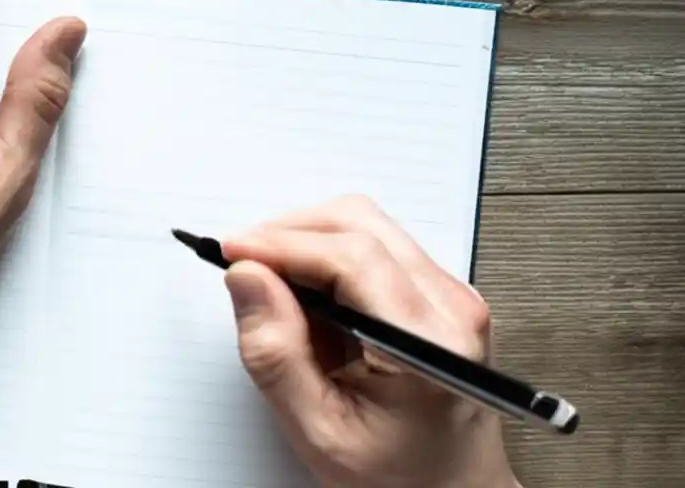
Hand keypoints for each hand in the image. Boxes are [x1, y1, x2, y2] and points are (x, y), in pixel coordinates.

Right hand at [222, 196, 518, 487]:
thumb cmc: (402, 480)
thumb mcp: (321, 431)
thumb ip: (277, 355)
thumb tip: (247, 279)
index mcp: (429, 344)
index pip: (351, 256)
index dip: (282, 243)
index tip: (233, 252)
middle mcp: (451, 308)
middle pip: (360, 223)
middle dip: (290, 232)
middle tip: (244, 263)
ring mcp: (451, 297)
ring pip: (367, 227)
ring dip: (308, 244)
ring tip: (277, 292)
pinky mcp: (438, 296)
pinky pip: (376, 249)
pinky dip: (329, 261)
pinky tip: (310, 305)